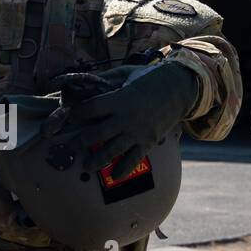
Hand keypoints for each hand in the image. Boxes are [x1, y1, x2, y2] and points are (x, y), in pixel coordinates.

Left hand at [49, 62, 200, 171]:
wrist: (180, 87)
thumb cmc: (150, 77)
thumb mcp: (127, 72)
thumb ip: (106, 79)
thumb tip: (85, 82)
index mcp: (118, 99)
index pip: (90, 109)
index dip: (77, 114)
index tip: (70, 118)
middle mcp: (125, 118)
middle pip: (96, 134)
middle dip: (80, 142)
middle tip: (70, 147)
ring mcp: (137, 132)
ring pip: (111, 150)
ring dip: (96, 160)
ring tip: (86, 166)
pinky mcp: (148, 141)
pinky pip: (133, 159)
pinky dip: (123, 170)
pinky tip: (114, 177)